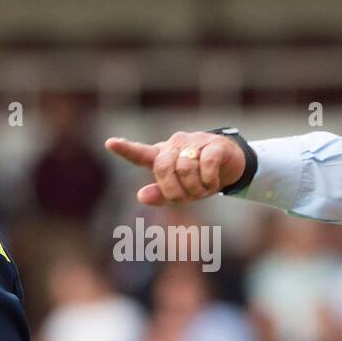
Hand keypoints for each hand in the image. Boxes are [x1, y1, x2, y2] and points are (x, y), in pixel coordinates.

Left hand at [105, 131, 246, 204]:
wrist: (231, 166)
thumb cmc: (199, 179)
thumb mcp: (180, 192)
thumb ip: (161, 195)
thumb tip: (141, 196)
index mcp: (162, 156)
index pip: (141, 153)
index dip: (125, 149)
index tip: (110, 143)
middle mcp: (175, 145)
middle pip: (163, 167)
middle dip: (173, 190)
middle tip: (186, 198)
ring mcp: (194, 142)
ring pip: (185, 168)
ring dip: (195, 188)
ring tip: (204, 190)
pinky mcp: (214, 144)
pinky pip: (205, 165)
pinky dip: (208, 180)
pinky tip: (213, 184)